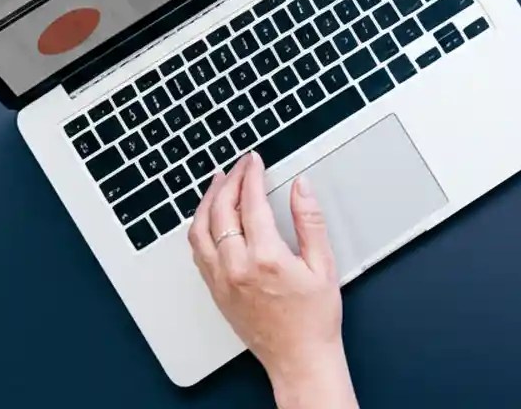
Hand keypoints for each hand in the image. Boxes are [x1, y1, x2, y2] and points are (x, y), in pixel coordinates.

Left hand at [188, 153, 356, 408]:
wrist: (299, 358)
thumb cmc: (314, 318)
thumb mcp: (323, 264)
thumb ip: (310, 220)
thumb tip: (301, 187)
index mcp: (265, 258)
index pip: (250, 202)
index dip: (251, 175)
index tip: (255, 160)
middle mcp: (236, 267)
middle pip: (220, 211)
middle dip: (228, 181)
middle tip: (239, 166)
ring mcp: (221, 280)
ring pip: (199, 230)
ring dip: (207, 201)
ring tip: (217, 183)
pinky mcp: (215, 291)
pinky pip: (197, 251)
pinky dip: (200, 226)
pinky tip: (210, 217)